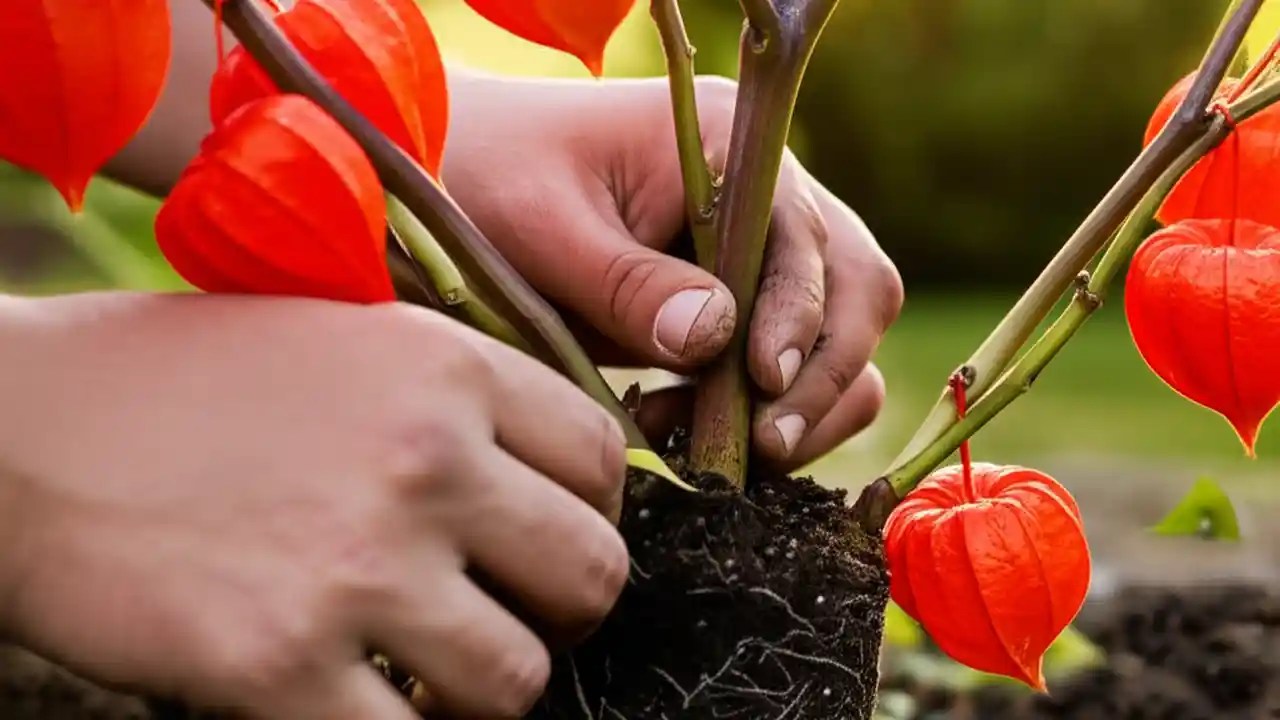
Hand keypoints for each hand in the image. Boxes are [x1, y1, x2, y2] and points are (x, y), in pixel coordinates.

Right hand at [0, 293, 627, 718]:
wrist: (20, 427)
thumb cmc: (180, 379)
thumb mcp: (341, 337)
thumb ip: (451, 400)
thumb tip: (538, 484)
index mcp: (446, 369)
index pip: (604, 459)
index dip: (590, 509)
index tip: (547, 536)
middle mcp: (424, 461)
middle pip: (591, 574)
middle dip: (559, 609)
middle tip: (503, 613)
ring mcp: (357, 567)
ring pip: (517, 680)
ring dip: (480, 687)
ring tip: (420, 665)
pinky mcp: (279, 665)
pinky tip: (349, 699)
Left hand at [443, 73, 903, 469]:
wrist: (450, 171)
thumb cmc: (488, 175)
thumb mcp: (545, 227)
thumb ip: (628, 283)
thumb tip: (715, 339)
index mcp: (729, 146)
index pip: (810, 239)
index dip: (802, 317)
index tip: (762, 384)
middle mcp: (765, 194)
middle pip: (855, 288)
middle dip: (823, 374)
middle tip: (765, 446)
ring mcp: (756, 251)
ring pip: (837, 335)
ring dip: (800, 405)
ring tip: (714, 450)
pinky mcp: (732, 305)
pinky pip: (784, 367)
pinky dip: (756, 414)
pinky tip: (678, 433)